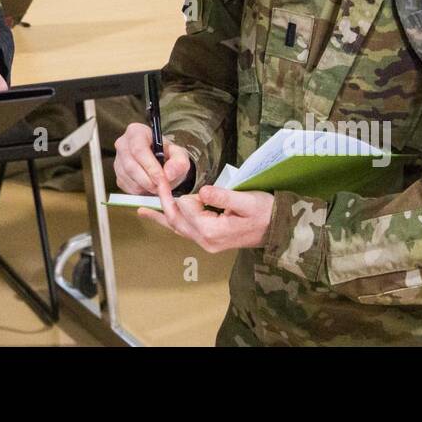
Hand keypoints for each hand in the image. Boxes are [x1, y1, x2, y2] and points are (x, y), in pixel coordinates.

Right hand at [113, 122, 191, 194]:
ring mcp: (118, 161)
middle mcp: (123, 144)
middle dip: (149, 181)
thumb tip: (169, 174)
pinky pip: (128, 188)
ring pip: (129, 179)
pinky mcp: (118, 176)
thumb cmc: (168, 154)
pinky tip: (150, 186)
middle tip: (163, 188)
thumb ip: (179, 162)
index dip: (150, 167)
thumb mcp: (179, 155)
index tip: (163, 179)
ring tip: (159, 185)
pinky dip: (142, 191)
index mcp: (136, 132)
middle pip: (131, 166)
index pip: (139, 150)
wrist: (161, 162)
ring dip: (146, 187)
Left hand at [139, 181, 274, 252]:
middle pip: (177, 221)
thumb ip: (223, 197)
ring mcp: (207, 243)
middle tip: (148, 191)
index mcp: (213, 231)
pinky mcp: (210, 240)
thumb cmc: (265, 212)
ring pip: (178, 228)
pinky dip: (172, 222)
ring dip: (162, 216)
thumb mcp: (247, 201)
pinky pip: (186, 231)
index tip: (166, 179)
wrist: (278, 229)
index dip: (176, 193)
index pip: (185, 209)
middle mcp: (206, 241)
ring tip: (143, 209)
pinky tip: (162, 217)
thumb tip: (202, 192)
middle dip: (162, 205)